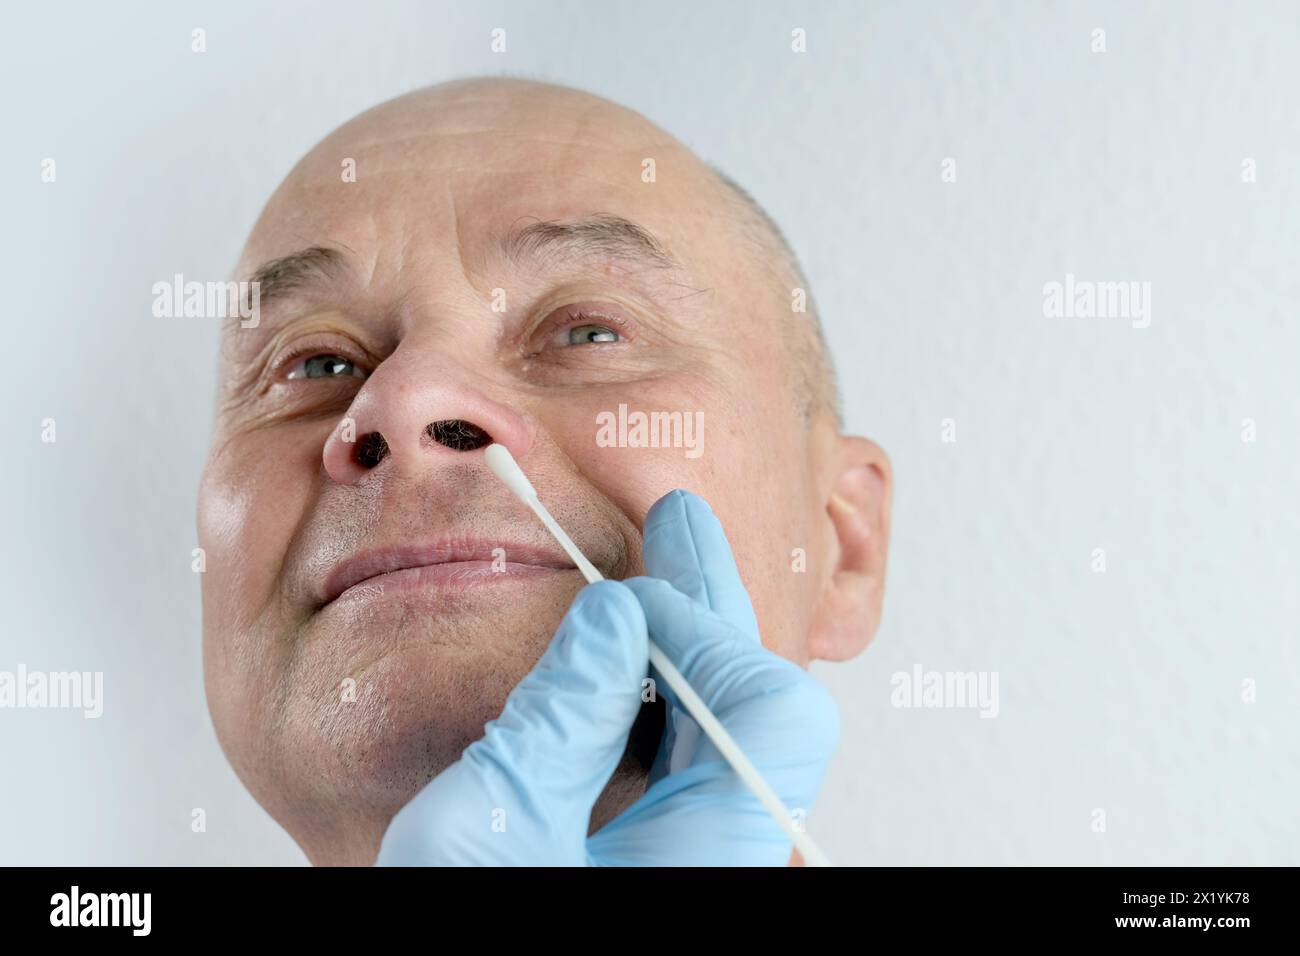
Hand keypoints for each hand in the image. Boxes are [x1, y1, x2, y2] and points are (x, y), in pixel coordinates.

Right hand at [375, 490, 838, 865]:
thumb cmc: (457, 953)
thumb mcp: (484, 839)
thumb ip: (557, 722)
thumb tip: (610, 621)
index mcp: (705, 860)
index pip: (767, 707)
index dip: (707, 627)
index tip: (635, 589)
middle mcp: (720, 863)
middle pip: (757, 711)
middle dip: (708, 610)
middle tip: (675, 526)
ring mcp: (695, 866)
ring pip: (724, 736)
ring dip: (684, 649)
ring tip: (650, 576)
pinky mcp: (661, 870)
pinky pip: (684, 770)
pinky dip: (654, 701)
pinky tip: (621, 661)